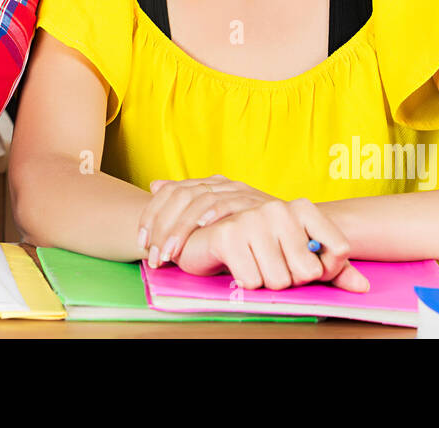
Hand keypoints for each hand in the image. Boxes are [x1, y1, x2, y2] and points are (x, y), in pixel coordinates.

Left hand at [138, 175, 278, 266]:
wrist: (296, 227)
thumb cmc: (252, 229)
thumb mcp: (217, 217)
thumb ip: (189, 204)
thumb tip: (154, 184)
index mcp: (210, 185)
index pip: (171, 191)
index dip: (152, 215)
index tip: (142, 242)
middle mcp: (222, 184)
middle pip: (181, 195)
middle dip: (162, 226)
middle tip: (154, 256)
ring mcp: (239, 191)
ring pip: (200, 200)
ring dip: (181, 229)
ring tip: (170, 254)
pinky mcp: (254, 202)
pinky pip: (228, 202)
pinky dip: (212, 214)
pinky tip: (199, 230)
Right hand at [170, 198, 369, 292]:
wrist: (208, 240)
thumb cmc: (260, 249)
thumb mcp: (300, 255)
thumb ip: (333, 269)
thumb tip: (362, 286)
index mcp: (302, 208)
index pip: (338, 250)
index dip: (325, 269)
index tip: (305, 264)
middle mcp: (279, 209)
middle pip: (307, 273)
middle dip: (290, 279)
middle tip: (272, 265)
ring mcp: (252, 219)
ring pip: (278, 280)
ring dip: (265, 282)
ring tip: (253, 264)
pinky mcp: (227, 235)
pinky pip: (252, 281)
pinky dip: (244, 282)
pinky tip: (237, 266)